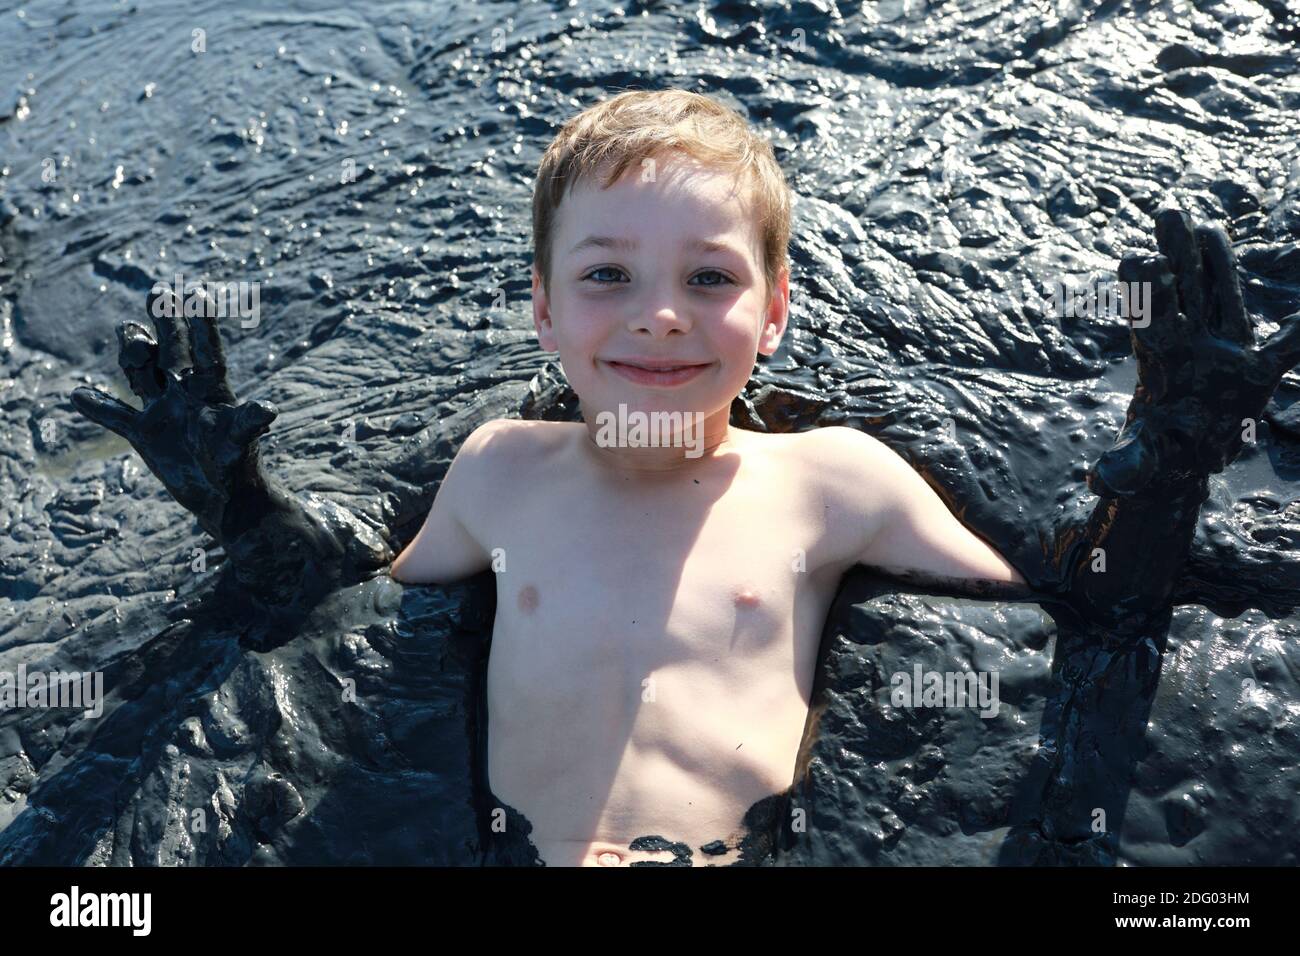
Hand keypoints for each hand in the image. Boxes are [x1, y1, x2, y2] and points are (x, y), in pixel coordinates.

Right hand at [70, 287, 277, 540]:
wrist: (225, 498)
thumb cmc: (238, 467)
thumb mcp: (240, 444)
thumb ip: (247, 424)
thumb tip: (267, 408)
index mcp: (212, 392)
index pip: (205, 353)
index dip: (200, 326)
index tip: (197, 294)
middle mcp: (186, 393)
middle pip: (171, 351)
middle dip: (165, 323)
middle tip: (160, 292)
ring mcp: (163, 410)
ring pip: (142, 372)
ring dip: (134, 354)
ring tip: (130, 333)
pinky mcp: (144, 432)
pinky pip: (115, 415)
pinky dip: (98, 407)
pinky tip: (78, 395)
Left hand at [1088, 208, 1299, 497]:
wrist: (1181, 464)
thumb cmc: (1153, 460)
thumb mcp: (1139, 466)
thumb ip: (1126, 466)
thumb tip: (1103, 478)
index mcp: (1159, 364)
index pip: (1150, 318)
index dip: (1146, 291)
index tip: (1139, 259)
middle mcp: (1187, 346)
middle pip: (1180, 291)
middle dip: (1174, 253)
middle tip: (1167, 212)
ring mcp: (1219, 350)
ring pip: (1218, 296)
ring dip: (1214, 261)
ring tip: (1203, 224)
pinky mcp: (1252, 368)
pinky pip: (1286, 345)